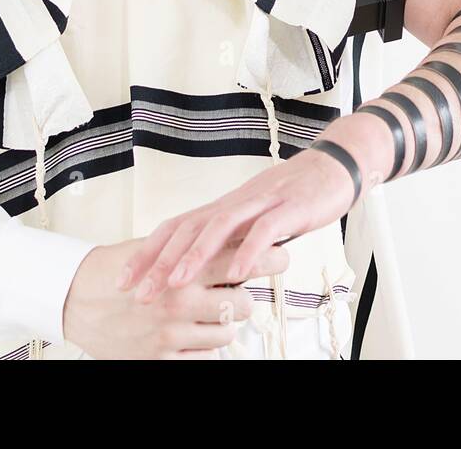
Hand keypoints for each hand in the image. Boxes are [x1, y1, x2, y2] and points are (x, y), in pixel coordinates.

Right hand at [62, 236, 287, 358]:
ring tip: (208, 313)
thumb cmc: (114, 269)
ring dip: (223, 324)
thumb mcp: (154, 246)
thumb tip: (235, 234)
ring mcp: (171, 333)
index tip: (281, 255)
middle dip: (242, 298)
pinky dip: (204, 346)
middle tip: (234, 290)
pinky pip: (205, 358)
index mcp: (181, 269)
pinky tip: (193, 332)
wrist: (72, 299)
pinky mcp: (161, 358)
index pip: (240, 261)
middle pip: (243, 304)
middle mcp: (180, 303)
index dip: (268, 259)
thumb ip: (194, 245)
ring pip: (227, 334)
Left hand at [117, 146, 358, 301]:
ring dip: (196, 255)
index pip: (177, 227)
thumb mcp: (254, 221)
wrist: (334, 168)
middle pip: (190, 228)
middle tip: (140, 292)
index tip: (126, 281)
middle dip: (161, 260)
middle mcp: (235, 203)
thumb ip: (231, 242)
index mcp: (223, 208)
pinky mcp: (290, 207)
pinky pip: (266, 229)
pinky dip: (250, 250)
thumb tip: (204, 274)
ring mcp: (262, 203)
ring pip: (221, 226)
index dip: (148, 253)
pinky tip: (239, 272)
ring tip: (176, 282)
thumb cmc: (294, 198)